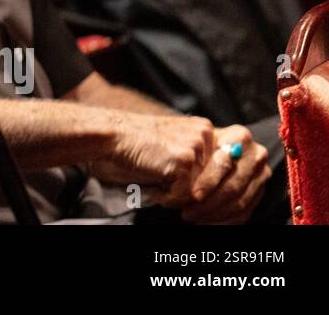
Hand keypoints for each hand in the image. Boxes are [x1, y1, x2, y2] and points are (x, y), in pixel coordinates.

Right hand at [91, 112, 215, 203]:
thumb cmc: (138, 142)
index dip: (196, 181)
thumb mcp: (175, 142)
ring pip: (199, 190)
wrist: (113, 135)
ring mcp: (195, 147)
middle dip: (188, 190)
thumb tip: (213, 185)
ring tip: (157, 186)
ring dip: (177, 196)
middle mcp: (204, 134)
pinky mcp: (184, 161)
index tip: (176, 182)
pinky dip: (167, 199)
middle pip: (211, 180)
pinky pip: (185, 196)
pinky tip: (153, 188)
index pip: (216, 169)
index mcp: (204, 129)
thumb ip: (197, 156)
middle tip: (164, 186)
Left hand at [174, 125, 270, 223]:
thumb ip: (192, 155)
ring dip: (214, 214)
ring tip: (191, 217)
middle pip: (234, 186)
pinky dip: (223, 220)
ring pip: (239, 202)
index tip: (193, 195)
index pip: (224, 164)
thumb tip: (182, 176)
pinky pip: (245, 213)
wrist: (204, 148)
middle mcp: (256, 154)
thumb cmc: (193, 145)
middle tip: (187, 212)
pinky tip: (204, 222)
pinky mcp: (260, 192)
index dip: (208, 181)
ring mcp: (261, 175)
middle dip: (209, 203)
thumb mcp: (192, 142)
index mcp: (239, 136)